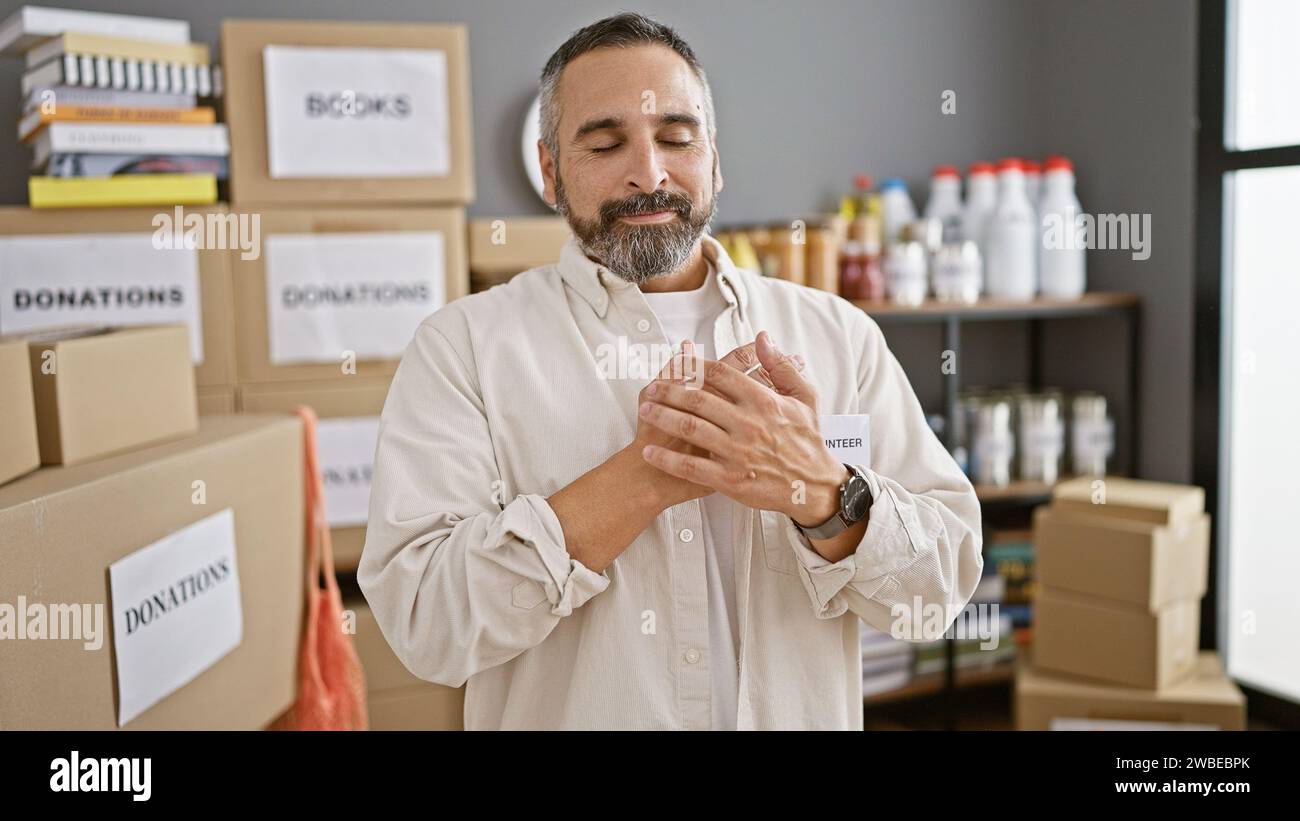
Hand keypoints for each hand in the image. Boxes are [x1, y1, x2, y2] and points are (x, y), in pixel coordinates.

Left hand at [638, 331, 845, 524]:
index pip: (721, 373)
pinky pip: (690, 466)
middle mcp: (748, 424)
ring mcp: (737, 452)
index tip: (679, 362)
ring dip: (662, 417)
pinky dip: (667, 458)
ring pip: (690, 428)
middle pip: (698, 399)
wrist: (814, 486)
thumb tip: (763, 339)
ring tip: (645, 410)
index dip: (695, 365)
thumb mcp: (805, 398)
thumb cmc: (808, 440)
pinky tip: (650, 451)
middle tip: (652, 388)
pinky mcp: (729, 479)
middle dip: (669, 391)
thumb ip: (782, 366)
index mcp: (764, 401)